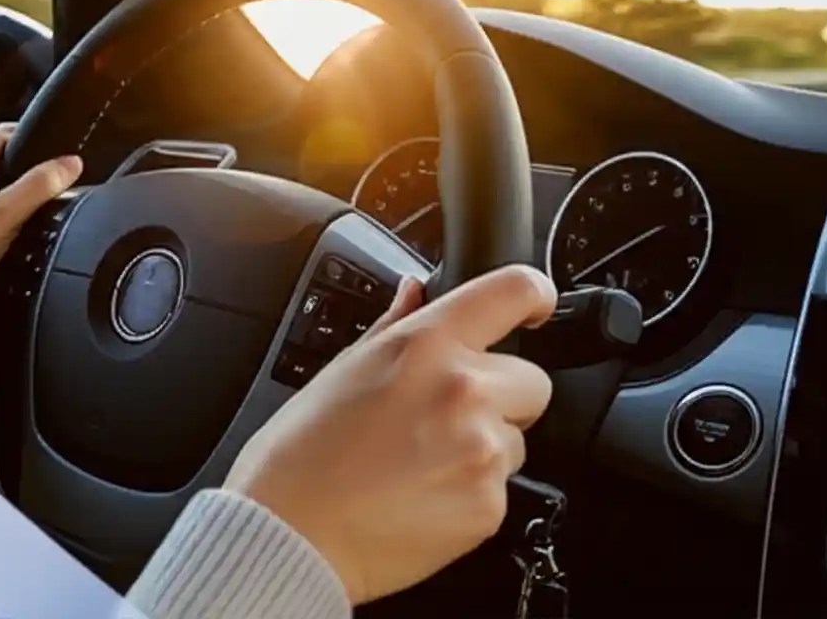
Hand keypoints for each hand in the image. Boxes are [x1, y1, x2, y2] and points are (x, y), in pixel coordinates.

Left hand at [0, 123, 82, 318]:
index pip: (1, 132)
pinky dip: (1, 217)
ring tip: (35, 209)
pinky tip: (11, 234)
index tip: (53, 146)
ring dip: (14, 195)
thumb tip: (69, 163)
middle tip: (51, 181)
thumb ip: (38, 186)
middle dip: (26, 168)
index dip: (28, 133)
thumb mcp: (4, 215)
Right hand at [224, 266, 556, 604]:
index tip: (536, 307)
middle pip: (532, 380)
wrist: (291, 534)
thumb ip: (395, 326)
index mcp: (425, 345)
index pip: (514, 292)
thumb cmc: (300, 455)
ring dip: (485, 447)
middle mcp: (463, 390)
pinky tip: (422, 496)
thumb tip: (416, 292)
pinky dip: (471, 493)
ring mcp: (482, 450)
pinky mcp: (489, 505)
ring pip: (517, 439)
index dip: (534, 295)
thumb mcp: (342, 370)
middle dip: (501, 396)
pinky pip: (501, 488)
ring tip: (421, 464)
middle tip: (445, 419)